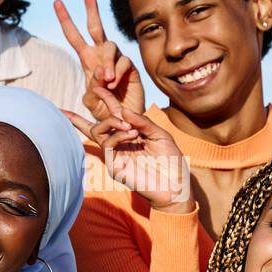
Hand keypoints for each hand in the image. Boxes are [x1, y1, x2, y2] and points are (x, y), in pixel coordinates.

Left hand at [55, 0, 144, 119]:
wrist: (124, 121)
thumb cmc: (105, 111)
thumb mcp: (91, 102)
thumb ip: (91, 90)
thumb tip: (98, 74)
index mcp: (87, 60)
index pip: (74, 36)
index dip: (66, 19)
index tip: (57, 2)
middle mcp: (101, 55)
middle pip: (95, 26)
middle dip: (91, 6)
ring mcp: (117, 60)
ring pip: (110, 47)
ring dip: (107, 62)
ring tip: (106, 80)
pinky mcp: (131, 67)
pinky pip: (123, 63)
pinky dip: (117, 72)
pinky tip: (114, 83)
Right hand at [64, 104, 192, 211]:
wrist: (175, 185)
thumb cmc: (171, 161)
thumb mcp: (160, 134)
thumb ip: (142, 122)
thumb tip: (123, 111)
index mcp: (131, 134)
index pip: (114, 115)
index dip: (105, 100)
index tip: (96, 86)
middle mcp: (120, 143)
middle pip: (98, 122)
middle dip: (100, 104)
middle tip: (104, 94)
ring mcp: (116, 154)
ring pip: (98, 131)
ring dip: (111, 122)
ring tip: (129, 126)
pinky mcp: (114, 165)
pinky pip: (107, 144)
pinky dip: (118, 135)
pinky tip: (131, 134)